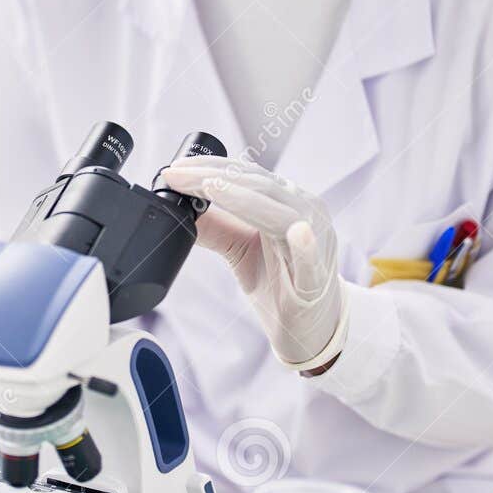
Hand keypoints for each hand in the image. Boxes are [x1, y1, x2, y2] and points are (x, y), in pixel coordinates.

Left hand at [159, 155, 347, 370]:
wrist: (311, 325)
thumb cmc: (280, 280)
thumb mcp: (239, 250)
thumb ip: (215, 228)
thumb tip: (178, 209)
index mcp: (285, 201)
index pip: (247, 174)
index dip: (210, 167)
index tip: (175, 168)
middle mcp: (304, 211)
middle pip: (258, 185)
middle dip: (215, 177)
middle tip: (178, 175)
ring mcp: (316, 242)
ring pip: (281, 213)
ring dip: (245, 198)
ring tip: (212, 188)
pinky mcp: (317, 277)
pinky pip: (312, 258)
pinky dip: (304, 244)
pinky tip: (297, 232)